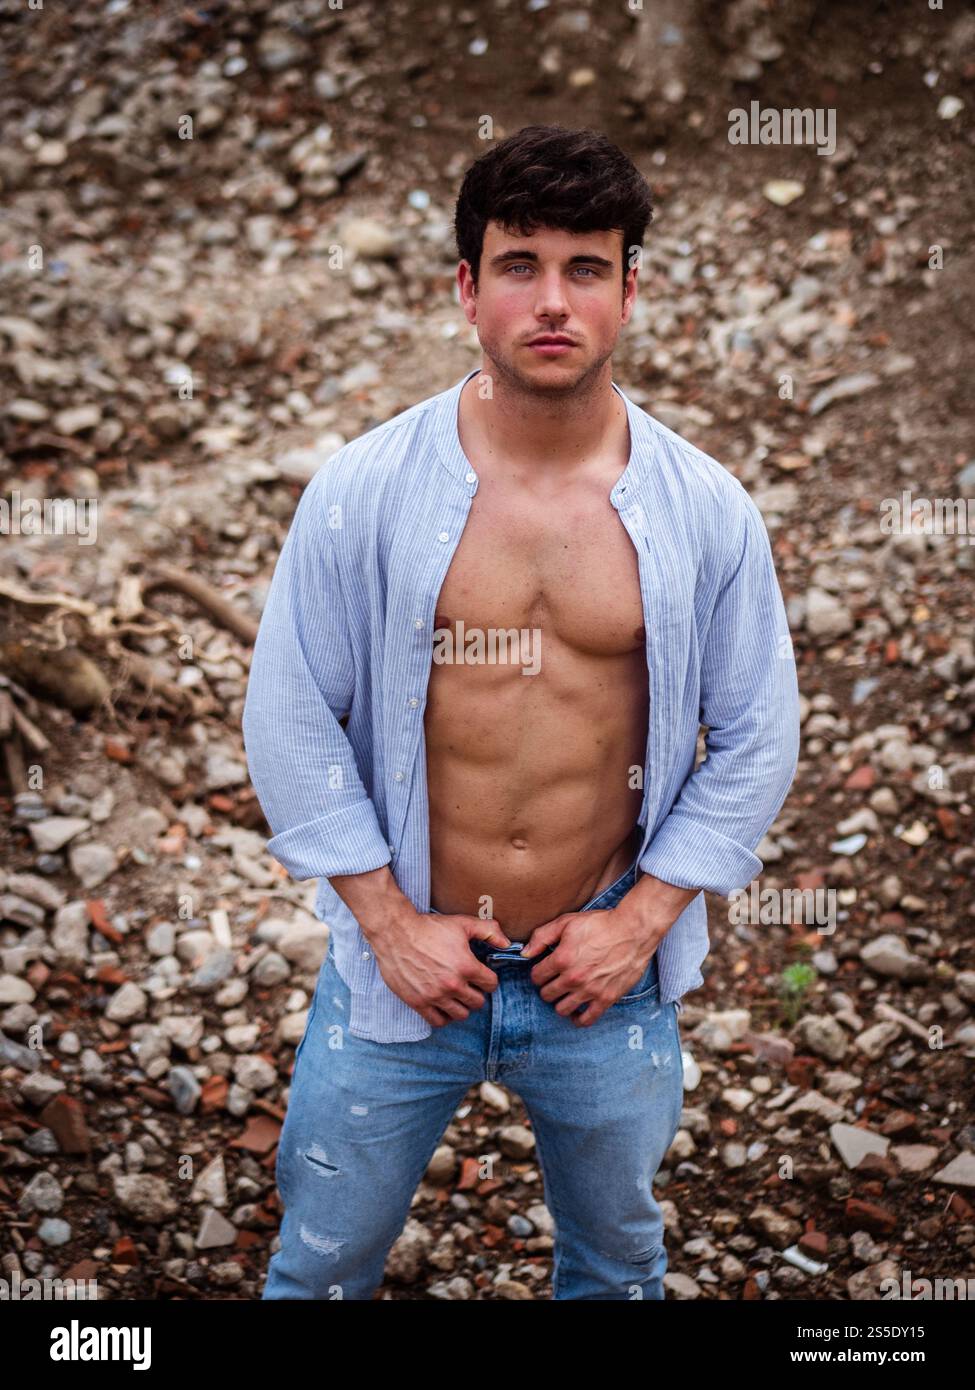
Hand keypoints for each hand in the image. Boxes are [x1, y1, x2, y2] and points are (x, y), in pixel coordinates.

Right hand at [372, 910, 510, 1027]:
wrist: (395, 933)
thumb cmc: (429, 927)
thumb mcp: (462, 923)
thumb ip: (489, 931)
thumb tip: (507, 944)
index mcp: (466, 966)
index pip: (491, 984)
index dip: (488, 978)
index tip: (481, 975)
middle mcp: (452, 984)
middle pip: (478, 1002)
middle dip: (476, 993)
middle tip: (468, 984)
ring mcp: (435, 996)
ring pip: (461, 1015)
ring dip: (462, 1006)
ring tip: (456, 995)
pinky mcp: (418, 1002)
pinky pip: (438, 1021)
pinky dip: (444, 1016)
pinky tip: (443, 1005)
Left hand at [520, 906, 659, 1026]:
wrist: (633, 932)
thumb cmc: (600, 924)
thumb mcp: (567, 922)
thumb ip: (542, 936)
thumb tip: (524, 953)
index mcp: (561, 959)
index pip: (536, 977)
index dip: (538, 973)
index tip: (544, 970)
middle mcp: (573, 978)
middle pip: (547, 995)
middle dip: (547, 987)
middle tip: (555, 981)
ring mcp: (590, 991)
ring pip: (562, 1009)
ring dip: (560, 1002)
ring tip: (565, 994)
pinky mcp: (606, 999)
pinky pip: (586, 1020)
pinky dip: (578, 1019)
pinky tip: (577, 1011)